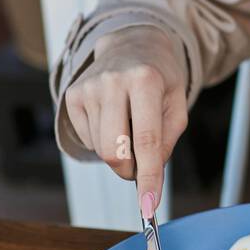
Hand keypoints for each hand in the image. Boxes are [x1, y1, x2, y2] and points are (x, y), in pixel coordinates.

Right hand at [63, 26, 188, 215]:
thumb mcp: (176, 103)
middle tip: (142, 162)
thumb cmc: (159, 77)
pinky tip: (114, 118)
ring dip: (119, 152)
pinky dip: (103, 139)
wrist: (133, 43)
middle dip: (131, 169)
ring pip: (100, 149)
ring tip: (130, 126)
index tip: (149, 205)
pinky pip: (88, 139)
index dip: (149, 177)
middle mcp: (113, 82)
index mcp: (145, 80)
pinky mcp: (73, 95)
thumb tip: (149, 172)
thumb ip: (168, 140)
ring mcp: (89, 88)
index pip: (146, 140)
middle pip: (115, 152)